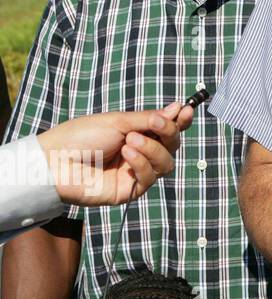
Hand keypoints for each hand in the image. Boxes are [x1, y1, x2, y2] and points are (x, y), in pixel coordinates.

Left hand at [35, 102, 193, 206]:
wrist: (56, 162)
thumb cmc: (82, 137)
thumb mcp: (118, 121)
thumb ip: (150, 119)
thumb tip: (179, 108)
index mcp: (136, 134)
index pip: (167, 130)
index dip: (180, 121)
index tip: (187, 111)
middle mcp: (139, 153)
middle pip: (172, 145)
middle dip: (167, 133)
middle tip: (155, 124)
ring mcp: (135, 173)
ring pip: (166, 163)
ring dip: (153, 149)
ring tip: (130, 142)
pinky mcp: (129, 190)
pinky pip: (150, 178)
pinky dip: (142, 163)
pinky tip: (126, 155)